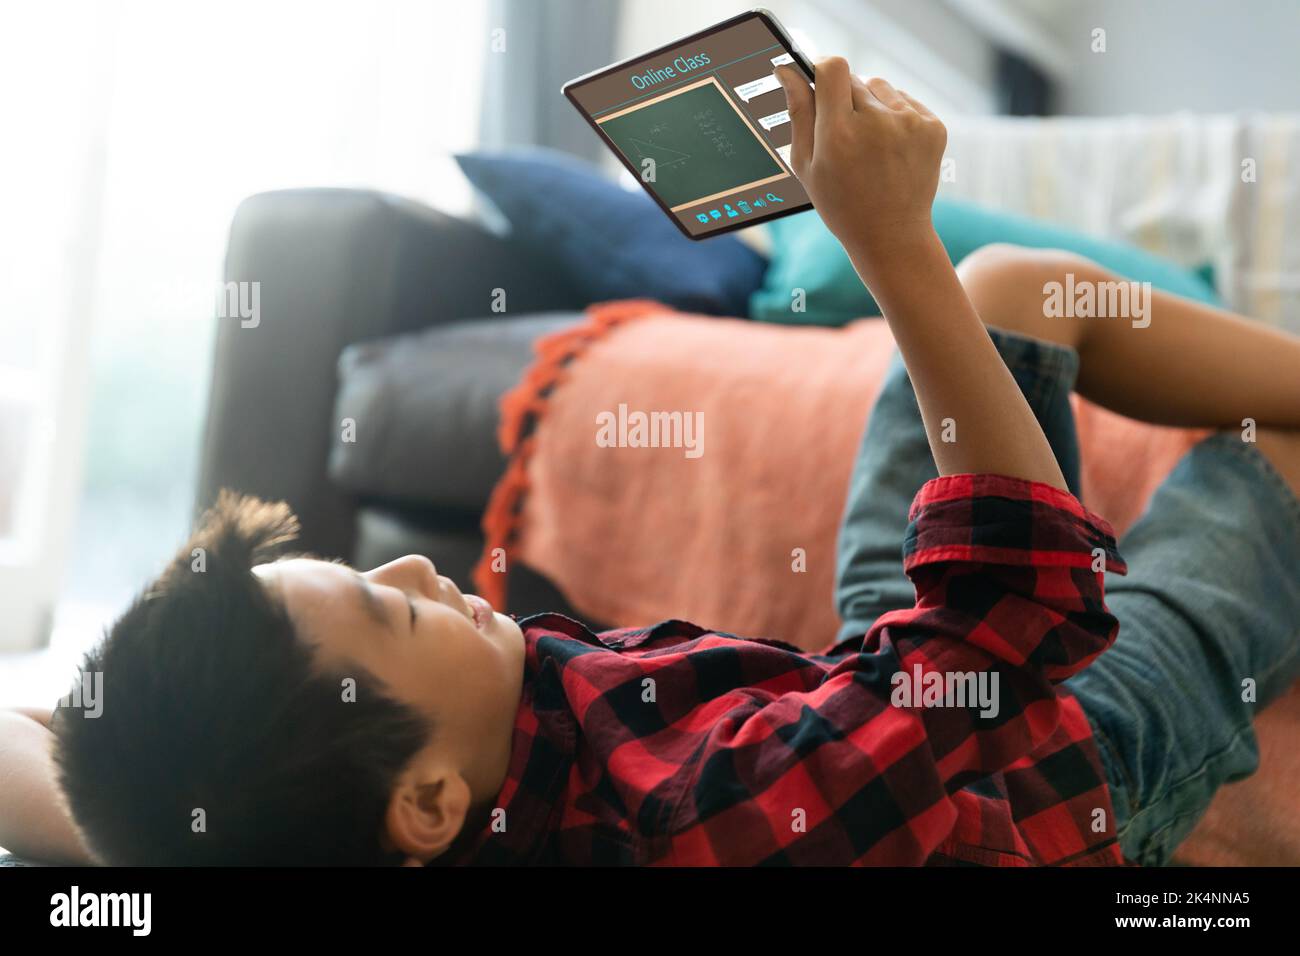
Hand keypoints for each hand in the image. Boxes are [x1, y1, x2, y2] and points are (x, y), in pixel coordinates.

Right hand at [775, 58, 945, 256]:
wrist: (892, 235)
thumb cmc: (841, 203)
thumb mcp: (807, 165)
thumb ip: (799, 113)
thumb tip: (788, 70)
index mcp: (839, 135)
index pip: (832, 68)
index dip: (821, 70)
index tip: (817, 81)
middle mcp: (877, 123)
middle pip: (853, 79)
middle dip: (842, 98)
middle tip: (843, 134)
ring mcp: (910, 124)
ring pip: (880, 87)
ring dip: (870, 105)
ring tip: (869, 144)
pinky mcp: (933, 127)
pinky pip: (904, 101)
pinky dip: (895, 117)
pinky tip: (889, 149)